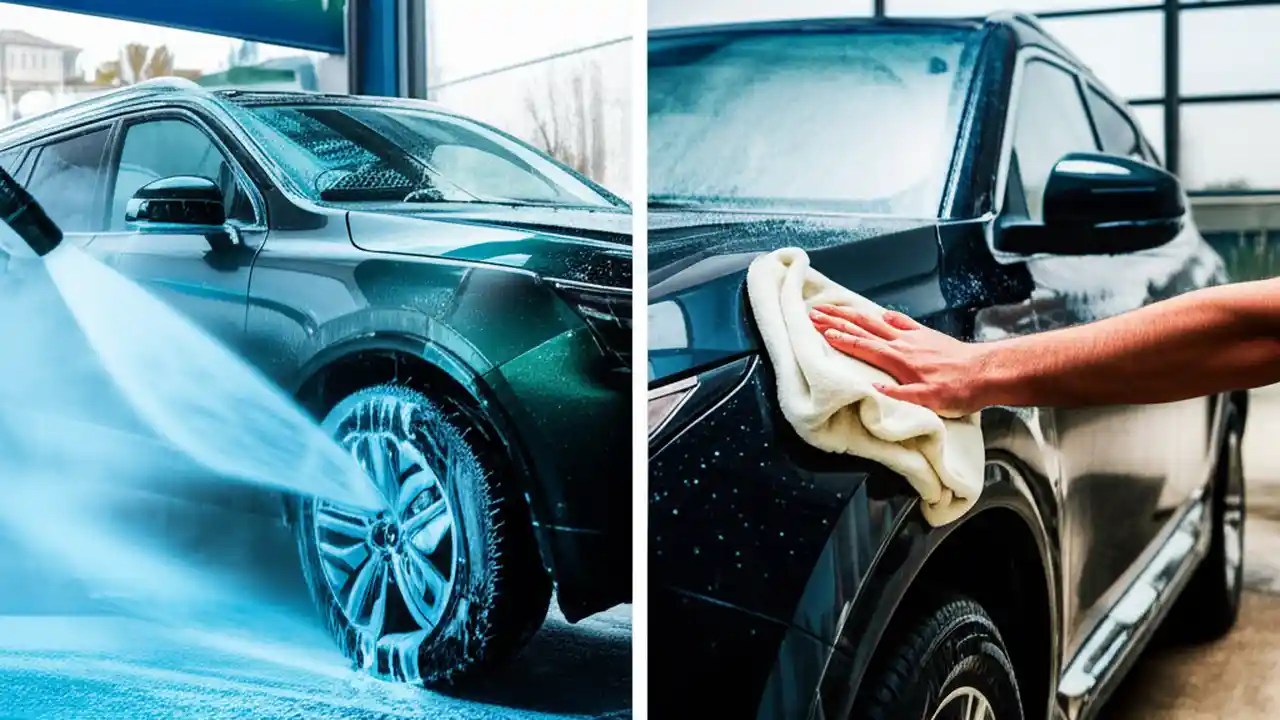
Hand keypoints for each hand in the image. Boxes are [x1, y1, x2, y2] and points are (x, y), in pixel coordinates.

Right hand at [810, 305, 988, 415]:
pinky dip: (885, 315)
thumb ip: (900, 396)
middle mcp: (902, 343)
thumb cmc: (958, 389)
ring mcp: (913, 336)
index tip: (818, 331)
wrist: (985, 372)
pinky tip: (879, 313)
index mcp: (898, 359)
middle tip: (814, 312)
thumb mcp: (928, 401)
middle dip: (836, 320)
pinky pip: (900, 321)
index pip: (861, 345)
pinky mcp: (925, 335)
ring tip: (834, 308)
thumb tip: (873, 390)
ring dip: (853, 314)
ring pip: (876, 320)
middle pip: (862, 327)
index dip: (838, 338)